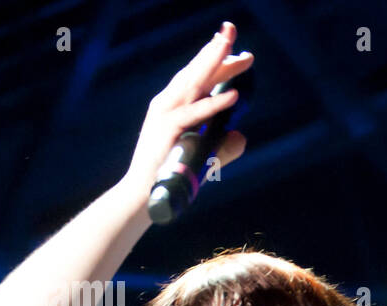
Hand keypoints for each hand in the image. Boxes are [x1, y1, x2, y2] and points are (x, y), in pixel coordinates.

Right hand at [121, 21, 252, 196]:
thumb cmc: (171, 174)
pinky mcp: (169, 131)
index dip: (215, 60)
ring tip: (237, 51)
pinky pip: (196, 114)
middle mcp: (167, 104)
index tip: (236, 49)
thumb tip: (241, 136)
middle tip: (232, 30)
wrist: (145, 194)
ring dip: (216, 64)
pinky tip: (234, 94)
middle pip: (196, 71)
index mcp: (173, 105)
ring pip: (195, 83)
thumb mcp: (202, 157)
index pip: (196, 76)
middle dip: (216, 50)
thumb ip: (224, 147)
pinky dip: (215, 104)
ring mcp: (166, 115)